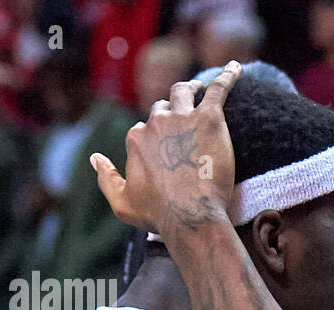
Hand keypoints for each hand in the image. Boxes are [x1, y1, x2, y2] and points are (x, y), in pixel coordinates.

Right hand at [91, 61, 240, 236]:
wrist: (190, 216)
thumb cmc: (159, 215)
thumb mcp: (123, 203)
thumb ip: (106, 179)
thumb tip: (95, 158)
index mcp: (136, 139)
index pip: (145, 129)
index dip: (156, 138)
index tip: (167, 149)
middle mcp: (156, 123)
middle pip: (163, 108)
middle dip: (171, 110)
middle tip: (187, 113)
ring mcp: (182, 118)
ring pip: (184, 91)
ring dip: (191, 88)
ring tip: (201, 88)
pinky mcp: (209, 119)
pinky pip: (218, 89)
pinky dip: (228, 77)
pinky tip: (237, 68)